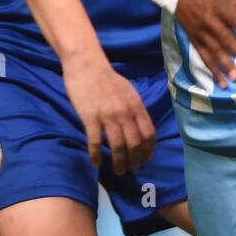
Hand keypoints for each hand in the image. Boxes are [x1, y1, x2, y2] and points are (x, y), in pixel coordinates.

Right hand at [61, 51, 154, 172]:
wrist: (86, 64)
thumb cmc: (107, 78)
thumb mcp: (129, 92)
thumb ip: (135, 109)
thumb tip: (140, 127)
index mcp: (136, 106)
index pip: (149, 134)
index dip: (148, 150)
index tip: (145, 160)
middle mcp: (125, 113)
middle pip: (135, 144)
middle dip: (135, 161)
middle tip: (131, 170)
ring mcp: (108, 116)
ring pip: (117, 147)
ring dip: (119, 163)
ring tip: (118, 171)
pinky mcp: (90, 118)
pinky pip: (95, 142)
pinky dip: (96, 155)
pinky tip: (96, 163)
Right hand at [175, 0, 235, 88]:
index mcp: (220, 6)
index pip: (233, 19)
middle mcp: (210, 21)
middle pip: (225, 38)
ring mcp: (201, 33)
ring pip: (214, 51)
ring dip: (225, 65)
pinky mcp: (195, 41)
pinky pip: (204, 58)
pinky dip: (213, 71)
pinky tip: (222, 82)